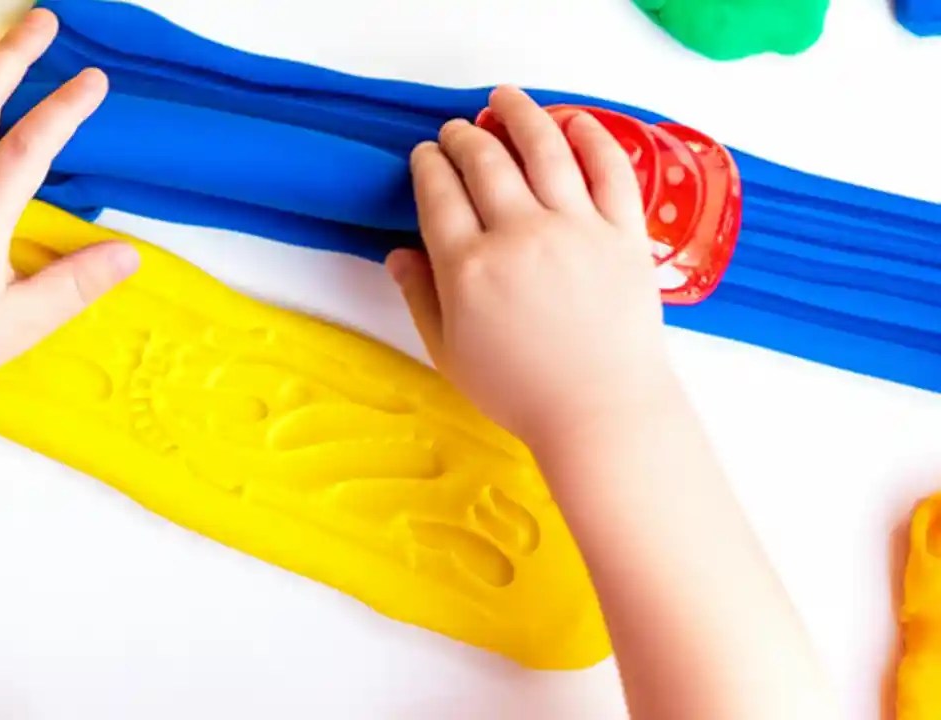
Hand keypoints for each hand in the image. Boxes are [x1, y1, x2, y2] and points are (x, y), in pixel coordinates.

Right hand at [388, 85, 672, 448]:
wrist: (600, 411)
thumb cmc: (521, 391)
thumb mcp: (449, 353)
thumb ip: (421, 297)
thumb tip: (399, 254)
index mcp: (469, 267)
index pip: (439, 193)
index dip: (429, 165)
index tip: (427, 155)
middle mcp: (519, 236)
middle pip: (484, 162)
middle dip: (463, 138)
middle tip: (457, 131)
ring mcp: (575, 229)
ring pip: (544, 149)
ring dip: (519, 115)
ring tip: (504, 99)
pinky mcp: (623, 233)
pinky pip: (609, 169)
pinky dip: (591, 136)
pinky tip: (573, 121)